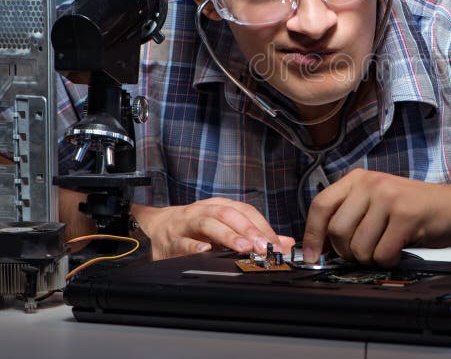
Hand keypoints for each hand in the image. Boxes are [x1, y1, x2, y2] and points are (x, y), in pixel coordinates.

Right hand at [132, 198, 294, 260]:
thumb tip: (286, 243)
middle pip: (229, 214)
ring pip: (208, 224)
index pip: (246, 212)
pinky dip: (194, 246)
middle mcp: (206, 210)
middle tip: (263, 248)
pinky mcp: (172, 239)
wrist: (157, 228)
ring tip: (242, 248)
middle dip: (248, 230)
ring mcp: (187, 223)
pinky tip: (205, 251)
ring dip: (227, 235)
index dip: (262, 227)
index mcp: (221, 206)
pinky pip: (183, 242)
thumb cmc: (196, 228)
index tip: (276, 245)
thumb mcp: (227, 228)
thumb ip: (256, 236)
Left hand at [302, 169, 450, 266]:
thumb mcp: (378, 202)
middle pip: (337, 231)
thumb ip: (350, 215)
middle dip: (347, 252)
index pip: (321, 205)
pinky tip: (400, 249)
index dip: (312, 235)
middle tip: (366, 251)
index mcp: (359, 179)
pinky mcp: (406, 216)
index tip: (312, 257)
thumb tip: (320, 246)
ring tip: (386, 247)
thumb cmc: (417, 209)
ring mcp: (389, 198)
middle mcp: (371, 184)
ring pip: (358, 246)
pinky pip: (381, 254)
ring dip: (370, 258)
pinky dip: (389, 260)